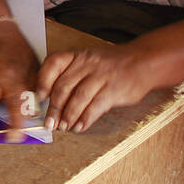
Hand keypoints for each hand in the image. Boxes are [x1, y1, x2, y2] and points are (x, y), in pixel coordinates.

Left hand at [37, 41, 156, 132]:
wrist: (144, 62)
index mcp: (79, 55)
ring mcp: (101, 76)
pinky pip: (95, 107)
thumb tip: (50, 99)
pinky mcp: (114, 90)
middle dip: (54, 108)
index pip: (53, 63)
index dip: (43, 81)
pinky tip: (79, 127)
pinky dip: (85, 120)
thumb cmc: (113, 64)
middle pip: (63, 86)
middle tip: (49, 123)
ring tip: (63, 127)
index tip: (39, 97)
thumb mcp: (90, 60)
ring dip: (68, 116)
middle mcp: (88, 64)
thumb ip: (71, 74)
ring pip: (78, 99)